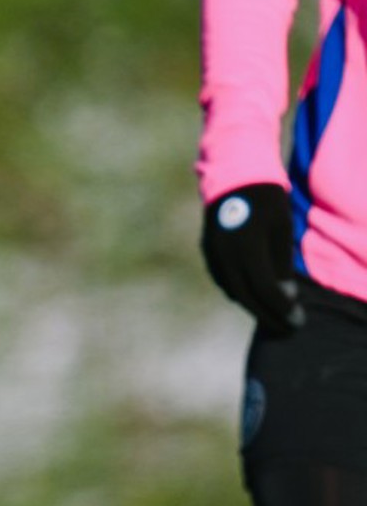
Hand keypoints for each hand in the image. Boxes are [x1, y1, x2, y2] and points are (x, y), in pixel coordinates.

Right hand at [201, 182, 305, 334]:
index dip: (281, 308)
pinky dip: (241, 291)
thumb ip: (281, 264)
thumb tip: (285, 296)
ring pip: (232, 290)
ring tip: (273, 316)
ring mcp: (212, 253)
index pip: (264, 288)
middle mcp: (224, 253)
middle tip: (287, 328)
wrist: (234, 177)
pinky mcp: (208, 251)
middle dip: (267, 315)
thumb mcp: (282, 231)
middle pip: (245, 295)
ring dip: (253, 305)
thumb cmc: (267, 201)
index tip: (297, 320)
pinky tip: (255, 296)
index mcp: (245, 246)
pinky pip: (224, 279)